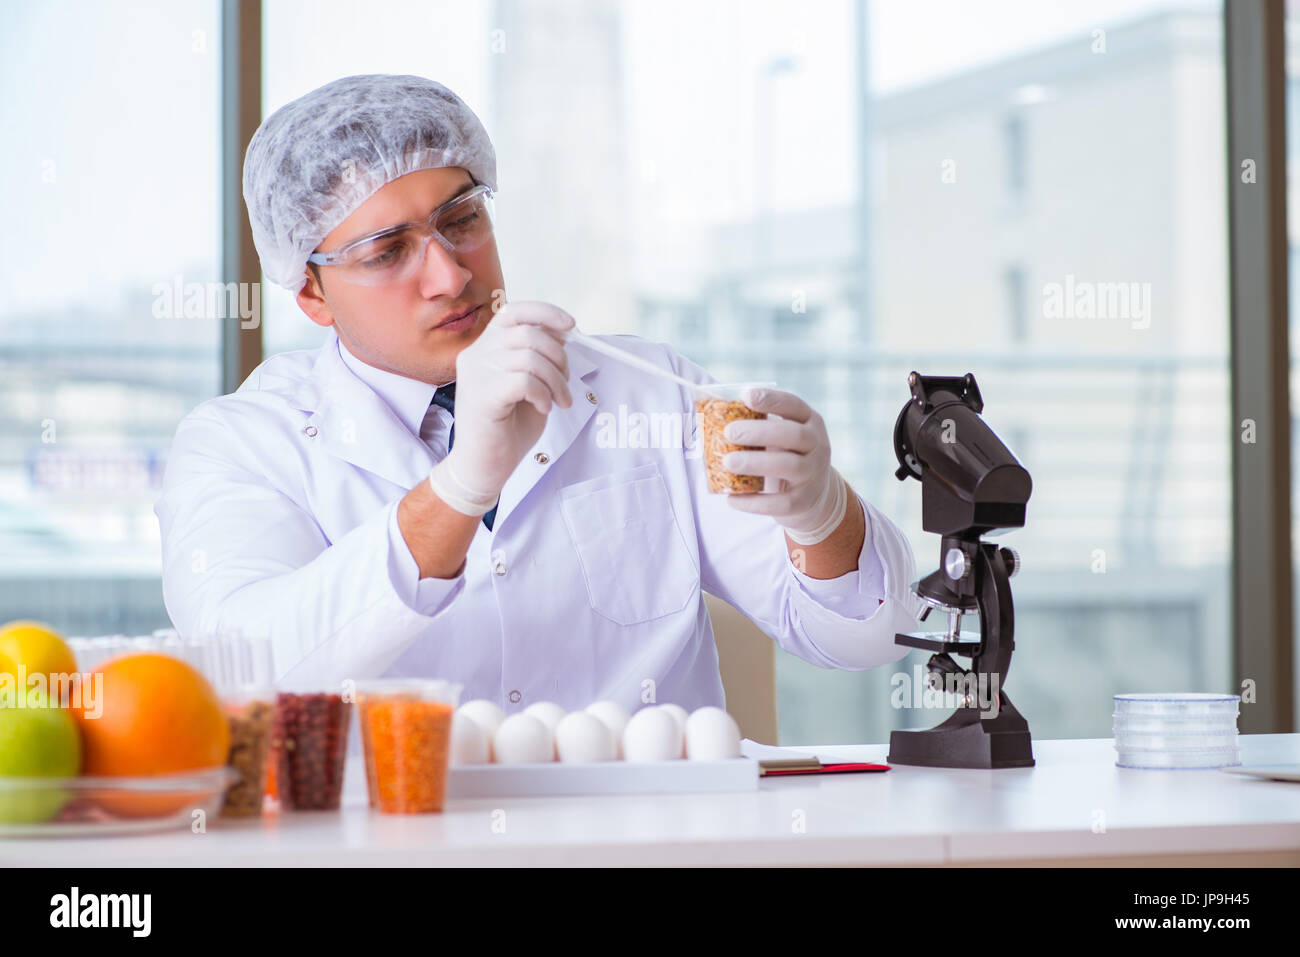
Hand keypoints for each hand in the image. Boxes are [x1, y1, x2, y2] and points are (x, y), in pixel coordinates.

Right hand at [428, 300, 573, 514]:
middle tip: (566, 384)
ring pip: (531, 357)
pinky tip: (543, 409)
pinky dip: (543, 394)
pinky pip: (526, 381)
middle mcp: (475, 354)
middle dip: (559, 357)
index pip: (514, 312)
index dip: (546, 313)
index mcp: (484, 347)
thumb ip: (537, 357)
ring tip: (560, 401)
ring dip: (556, 380)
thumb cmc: (506, 428)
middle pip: (529, 334)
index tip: (571, 326)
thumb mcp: (527, 384)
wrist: (483, 467)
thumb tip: (562, 334)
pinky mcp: (482, 395)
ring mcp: (475, 373)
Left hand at [719, 387, 847, 544]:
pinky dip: (753, 501)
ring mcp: (813, 474)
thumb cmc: (787, 455)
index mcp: (809, 422)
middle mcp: (817, 445)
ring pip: (788, 466)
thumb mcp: (781, 436)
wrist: (816, 496)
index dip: (771, 399)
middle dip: (759, 432)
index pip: (793, 405)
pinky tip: (731, 498)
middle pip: (793, 435)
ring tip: (727, 462)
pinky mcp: (803, 502)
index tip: (746, 395)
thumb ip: (757, 423)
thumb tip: (709, 408)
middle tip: (729, 432)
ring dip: (755, 463)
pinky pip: (778, 502)